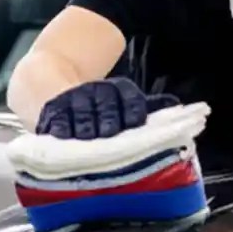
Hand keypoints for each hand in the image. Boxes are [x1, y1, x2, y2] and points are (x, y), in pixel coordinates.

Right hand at [35, 77, 178, 139]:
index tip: (135, 126)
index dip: (134, 113)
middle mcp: (98, 90)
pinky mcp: (55, 109)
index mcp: (120, 90)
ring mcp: (75, 99)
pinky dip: (63, 131)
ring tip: (90, 142)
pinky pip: (60, 120)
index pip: (132, 100)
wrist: (66, 95)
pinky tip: (66, 140)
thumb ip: (150, 108)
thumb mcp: (128, 105)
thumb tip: (177, 106)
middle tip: (110, 136)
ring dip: (86, 129)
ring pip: (83, 114)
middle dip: (109, 123)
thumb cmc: (105, 109)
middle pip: (107, 107)